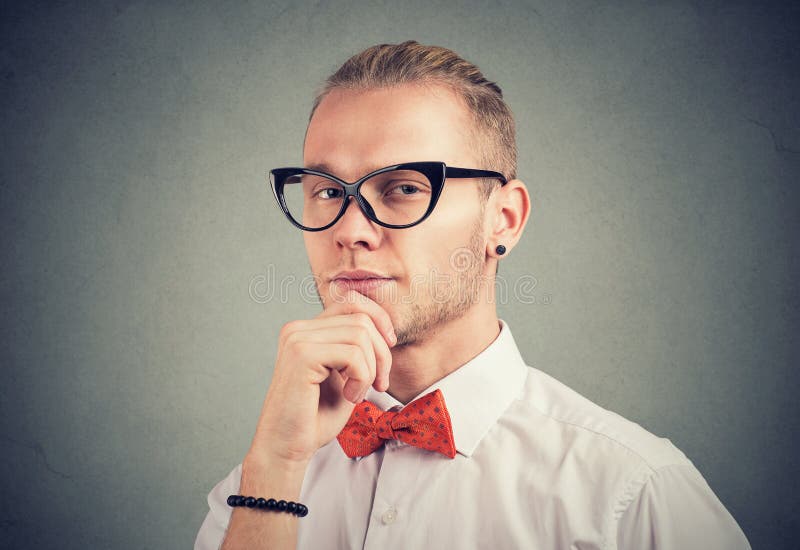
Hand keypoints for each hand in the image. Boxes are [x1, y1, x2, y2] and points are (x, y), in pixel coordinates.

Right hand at [247, 289, 395, 466]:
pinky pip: (353, 354)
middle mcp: (298, 329)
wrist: (287, 448)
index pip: (352, 302)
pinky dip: (362, 378)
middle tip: (380, 384)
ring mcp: (297, 339)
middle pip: (362, 318)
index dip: (379, 319)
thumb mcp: (345, 375)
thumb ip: (358, 349)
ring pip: (361, 334)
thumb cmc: (315, 418)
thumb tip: (385, 328)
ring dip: (371, 369)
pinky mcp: (301, 355)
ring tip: (357, 393)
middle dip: (382, 353)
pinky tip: (349, 397)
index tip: (389, 347)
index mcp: (307, 330)